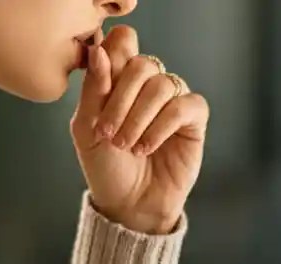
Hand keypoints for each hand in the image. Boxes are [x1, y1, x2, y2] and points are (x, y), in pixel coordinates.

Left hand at [70, 25, 210, 234]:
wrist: (130, 203)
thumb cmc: (106, 167)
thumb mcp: (86, 128)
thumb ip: (94, 88)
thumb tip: (101, 51)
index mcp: (120, 78)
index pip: (123, 42)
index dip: (113, 57)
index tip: (100, 88)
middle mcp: (148, 85)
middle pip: (142, 64)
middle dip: (122, 100)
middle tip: (109, 134)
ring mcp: (173, 101)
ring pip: (162, 85)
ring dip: (140, 117)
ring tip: (128, 146)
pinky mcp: (194, 121)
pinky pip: (184, 107)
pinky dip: (162, 126)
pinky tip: (148, 146)